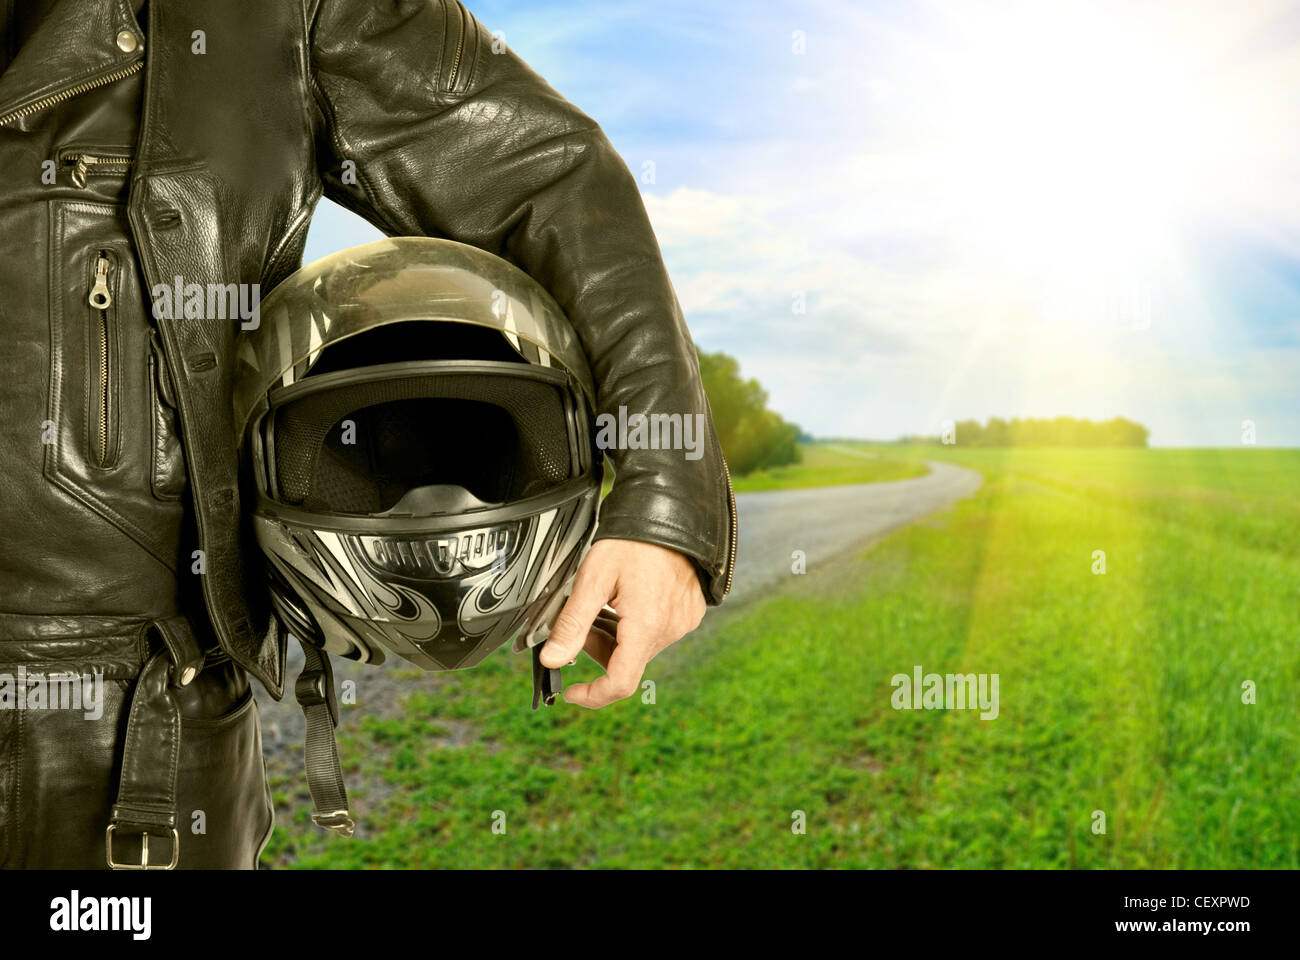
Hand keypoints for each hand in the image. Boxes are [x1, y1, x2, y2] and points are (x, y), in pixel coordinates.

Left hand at [540, 538, 706, 707]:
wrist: (671, 512)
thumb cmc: (633, 539)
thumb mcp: (593, 578)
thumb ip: (572, 623)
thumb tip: (552, 659)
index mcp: (646, 626)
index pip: (619, 683)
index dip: (592, 695)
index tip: (572, 692)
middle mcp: (670, 630)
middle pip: (625, 661)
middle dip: (598, 646)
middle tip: (585, 615)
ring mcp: (682, 622)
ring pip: (640, 646)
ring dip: (618, 634)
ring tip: (608, 599)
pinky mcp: (689, 613)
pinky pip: (658, 631)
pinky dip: (637, 623)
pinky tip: (630, 595)